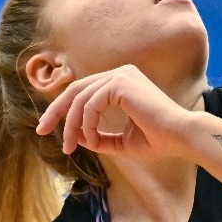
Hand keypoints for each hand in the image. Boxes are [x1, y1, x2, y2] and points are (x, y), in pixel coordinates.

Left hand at [35, 65, 199, 161]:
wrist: (180, 138)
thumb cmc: (158, 141)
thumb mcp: (121, 143)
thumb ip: (100, 137)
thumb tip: (76, 137)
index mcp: (121, 83)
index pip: (83, 92)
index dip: (63, 111)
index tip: (50, 131)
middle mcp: (119, 74)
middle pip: (74, 89)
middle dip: (55, 111)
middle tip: (41, 131)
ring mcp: (120, 75)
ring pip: (79, 99)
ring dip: (72, 126)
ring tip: (72, 147)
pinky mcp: (120, 83)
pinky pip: (90, 104)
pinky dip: (87, 125)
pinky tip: (94, 141)